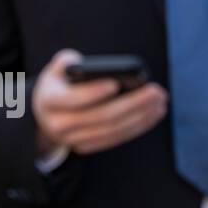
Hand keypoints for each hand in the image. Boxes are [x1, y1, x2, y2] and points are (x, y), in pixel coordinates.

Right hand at [32, 49, 167, 156]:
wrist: (47, 112)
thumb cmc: (61, 82)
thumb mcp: (58, 68)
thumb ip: (70, 61)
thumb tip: (93, 66)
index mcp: (49, 100)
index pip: (72, 99)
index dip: (93, 92)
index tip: (115, 83)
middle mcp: (58, 124)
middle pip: (100, 117)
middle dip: (132, 104)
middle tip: (156, 91)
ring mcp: (72, 139)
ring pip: (111, 130)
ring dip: (141, 117)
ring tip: (160, 102)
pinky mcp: (86, 146)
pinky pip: (114, 139)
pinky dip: (137, 127)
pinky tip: (153, 114)